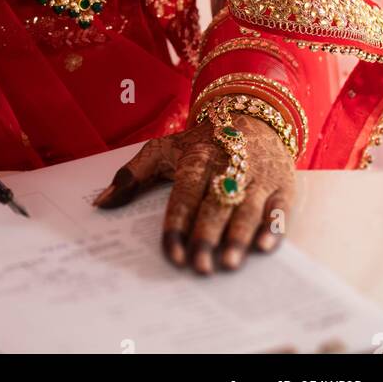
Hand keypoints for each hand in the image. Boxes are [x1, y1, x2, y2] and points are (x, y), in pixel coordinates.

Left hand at [92, 113, 295, 272]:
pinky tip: (264, 246)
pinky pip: (279, 208)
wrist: (253, 115)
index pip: (184, 195)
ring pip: (246, 208)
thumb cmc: (201, 142)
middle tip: (198, 266)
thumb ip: (131, 176)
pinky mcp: (281, 185)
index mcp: (197, 160)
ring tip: (229, 263)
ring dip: (238, 236)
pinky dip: (273, 227)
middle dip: (206, 235)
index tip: (171, 253)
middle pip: (215, 204)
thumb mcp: (162, 149)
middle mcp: (227, 167)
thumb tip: (101, 203)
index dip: (177, 224)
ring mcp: (257, 176)